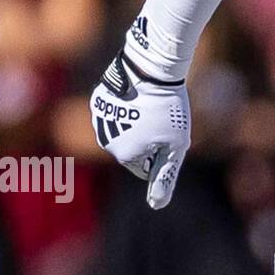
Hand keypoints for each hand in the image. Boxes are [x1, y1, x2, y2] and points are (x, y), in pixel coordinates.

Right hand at [90, 50, 190, 208]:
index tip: (168, 132)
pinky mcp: (99, 100)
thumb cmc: (168, 109)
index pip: (147, 166)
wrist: (151, 69)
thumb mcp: (175, 146)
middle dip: (149, 138)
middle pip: (133, 148)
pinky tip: (138, 94)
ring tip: (150, 104)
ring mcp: (100, 119)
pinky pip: (117, 110)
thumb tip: (157, 205)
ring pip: (124, 129)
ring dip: (138, 122)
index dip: (163, 151)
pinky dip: (128, 106)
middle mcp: (106, 141)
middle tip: (162, 117)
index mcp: (125, 155)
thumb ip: (165, 176)